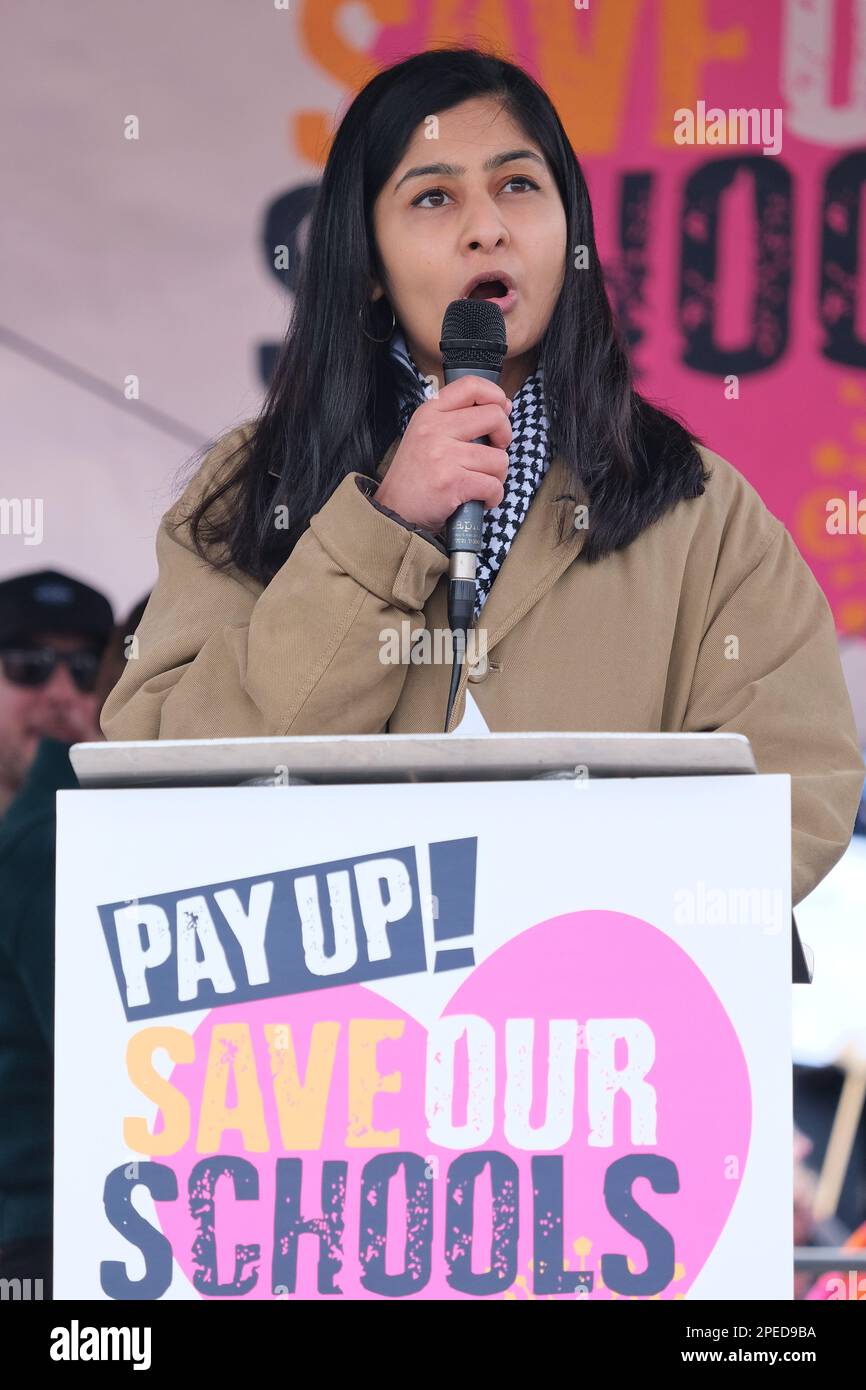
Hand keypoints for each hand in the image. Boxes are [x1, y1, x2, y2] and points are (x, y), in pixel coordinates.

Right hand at [374, 375, 512, 531]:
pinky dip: (494, 497)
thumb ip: (460, 419)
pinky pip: (493, 485)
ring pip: (499, 458)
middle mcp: (436, 428)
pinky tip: (481, 500)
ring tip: (481, 484)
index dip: (496, 396)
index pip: (471, 385)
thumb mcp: (427, 434)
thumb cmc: (415, 476)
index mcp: (430, 412)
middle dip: (504, 438)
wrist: (393, 511)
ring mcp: (444, 455)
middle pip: (495, 417)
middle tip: (492, 454)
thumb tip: (504, 407)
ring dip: (498, 476)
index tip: (501, 413)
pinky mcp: (452, 482)